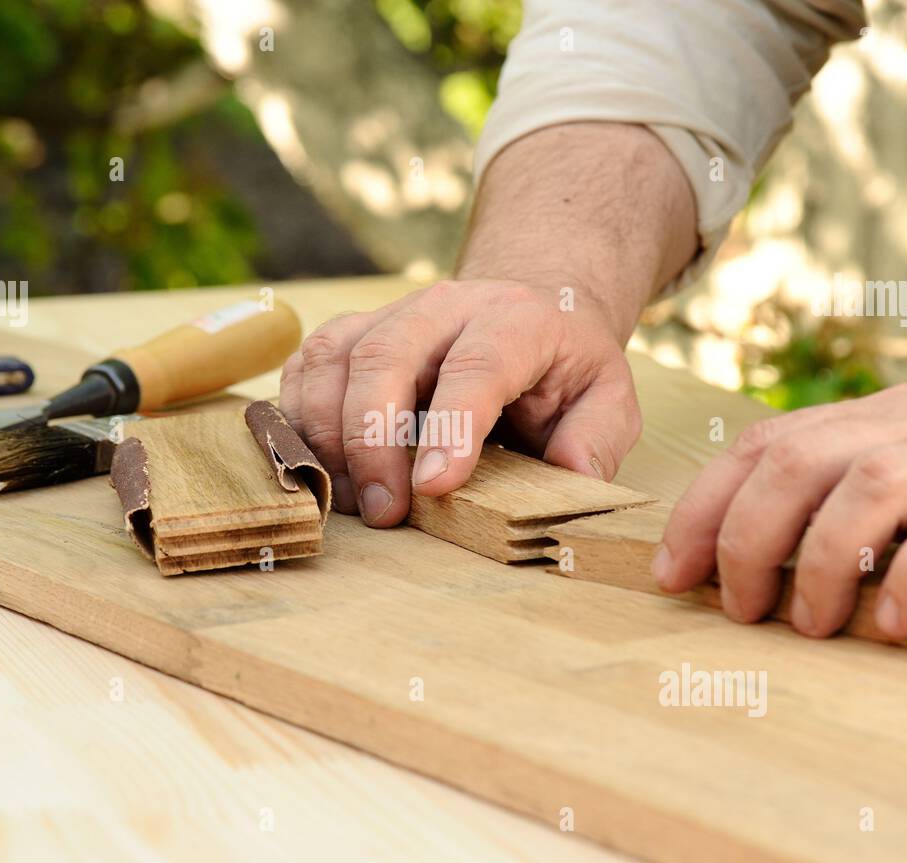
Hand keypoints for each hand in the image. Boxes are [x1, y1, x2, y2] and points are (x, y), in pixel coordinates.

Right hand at [278, 278, 640, 524]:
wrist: (524, 313)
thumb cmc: (561, 370)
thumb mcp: (606, 398)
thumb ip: (596, 438)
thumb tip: (570, 478)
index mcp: (516, 319)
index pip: (477, 364)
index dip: (452, 425)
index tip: (434, 488)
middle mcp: (445, 306)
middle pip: (387, 354)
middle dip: (373, 438)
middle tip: (384, 512)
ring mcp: (388, 315)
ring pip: (333, 358)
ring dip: (329, 436)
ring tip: (353, 503)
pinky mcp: (349, 335)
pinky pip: (305, 368)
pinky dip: (301, 422)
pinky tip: (321, 471)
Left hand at [654, 383, 906, 638]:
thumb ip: (839, 494)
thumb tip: (737, 555)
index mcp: (879, 416)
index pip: (766, 444)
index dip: (706, 507)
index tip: (673, 571)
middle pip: (800, 461)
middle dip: (747, 539)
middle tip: (739, 609)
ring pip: (869, 486)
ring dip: (821, 563)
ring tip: (811, 626)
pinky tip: (896, 624)